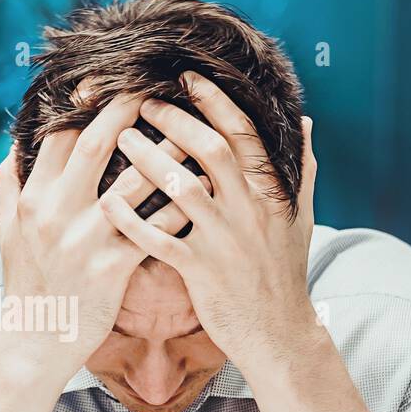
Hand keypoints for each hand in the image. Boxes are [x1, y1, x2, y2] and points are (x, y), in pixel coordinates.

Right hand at [0, 92, 191, 375]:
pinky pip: (156, 227)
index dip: (84, 102)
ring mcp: (85, 240)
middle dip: (129, 109)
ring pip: (135, 181)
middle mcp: (56, 212)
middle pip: (97, 144)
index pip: (59, 135)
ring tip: (197, 127)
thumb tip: (13, 146)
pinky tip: (205, 185)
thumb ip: (11, 184)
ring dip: (168, 151)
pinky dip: (182, 204)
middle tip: (161, 84)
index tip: (109, 78)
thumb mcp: (5, 231)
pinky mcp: (113, 268)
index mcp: (33, 198)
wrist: (35, 341)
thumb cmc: (25, 284)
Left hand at [98, 73, 316, 373]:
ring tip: (120, 140)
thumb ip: (300, 167)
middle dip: (174, 121)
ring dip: (148, 159)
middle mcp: (250, 210)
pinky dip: (132, 220)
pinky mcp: (202, 271)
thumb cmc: (283, 271)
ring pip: (183, 189)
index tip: (187, 78)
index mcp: (270, 192)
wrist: (278, 333)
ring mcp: (226, 240)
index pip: (243, 134)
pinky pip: (160, 239)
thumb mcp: (301, 216)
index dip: (215, 101)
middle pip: (211, 151)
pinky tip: (107, 202)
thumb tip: (303, 122)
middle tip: (142, 102)